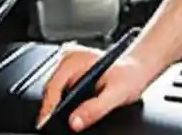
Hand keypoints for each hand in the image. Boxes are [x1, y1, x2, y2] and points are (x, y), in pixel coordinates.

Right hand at [35, 44, 156, 131]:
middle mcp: (69, 58)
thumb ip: (95, 108)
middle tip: (53, 123)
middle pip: (50, 88)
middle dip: (52, 107)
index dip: (48, 108)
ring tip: (63, 116)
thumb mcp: (116, 93)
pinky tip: (71, 107)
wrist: (137, 69)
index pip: (53, 86)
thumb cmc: (129, 76)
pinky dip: (61, 100)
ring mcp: (68, 64)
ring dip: (56, 103)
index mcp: (77, 58)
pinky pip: (59, 89)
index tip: (45, 122)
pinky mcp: (69, 71)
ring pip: (53, 89)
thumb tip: (74, 121)